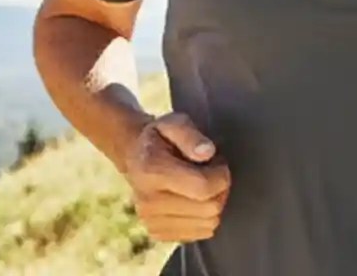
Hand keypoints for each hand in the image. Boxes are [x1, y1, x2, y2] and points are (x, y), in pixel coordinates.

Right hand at [123, 112, 231, 242]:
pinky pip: (201, 233)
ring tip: (202, 185)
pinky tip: (194, 199)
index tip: (218, 162)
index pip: (202, 187)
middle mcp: (147, 202)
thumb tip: (207, 153)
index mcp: (150, 171)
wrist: (135, 156)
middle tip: (211, 172)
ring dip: (213, 203)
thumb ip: (191, 135)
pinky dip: (204, 217)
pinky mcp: (158, 234)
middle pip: (209, 209)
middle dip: (220, 190)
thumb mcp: (174, 122)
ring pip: (209, 224)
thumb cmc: (161, 137)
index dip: (221, 176)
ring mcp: (151, 222)